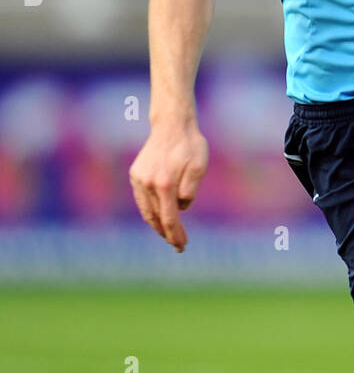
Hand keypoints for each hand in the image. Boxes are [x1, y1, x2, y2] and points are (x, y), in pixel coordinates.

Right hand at [129, 123, 208, 251]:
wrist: (172, 125)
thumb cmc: (190, 146)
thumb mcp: (199, 166)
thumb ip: (190, 189)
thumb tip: (181, 207)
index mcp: (165, 183)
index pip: (170, 218)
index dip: (176, 234)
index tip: (182, 245)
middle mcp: (148, 183)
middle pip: (156, 218)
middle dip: (167, 234)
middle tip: (178, 246)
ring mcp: (139, 179)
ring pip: (146, 211)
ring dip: (157, 225)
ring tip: (168, 235)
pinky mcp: (135, 174)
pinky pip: (141, 200)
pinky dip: (149, 211)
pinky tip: (158, 218)